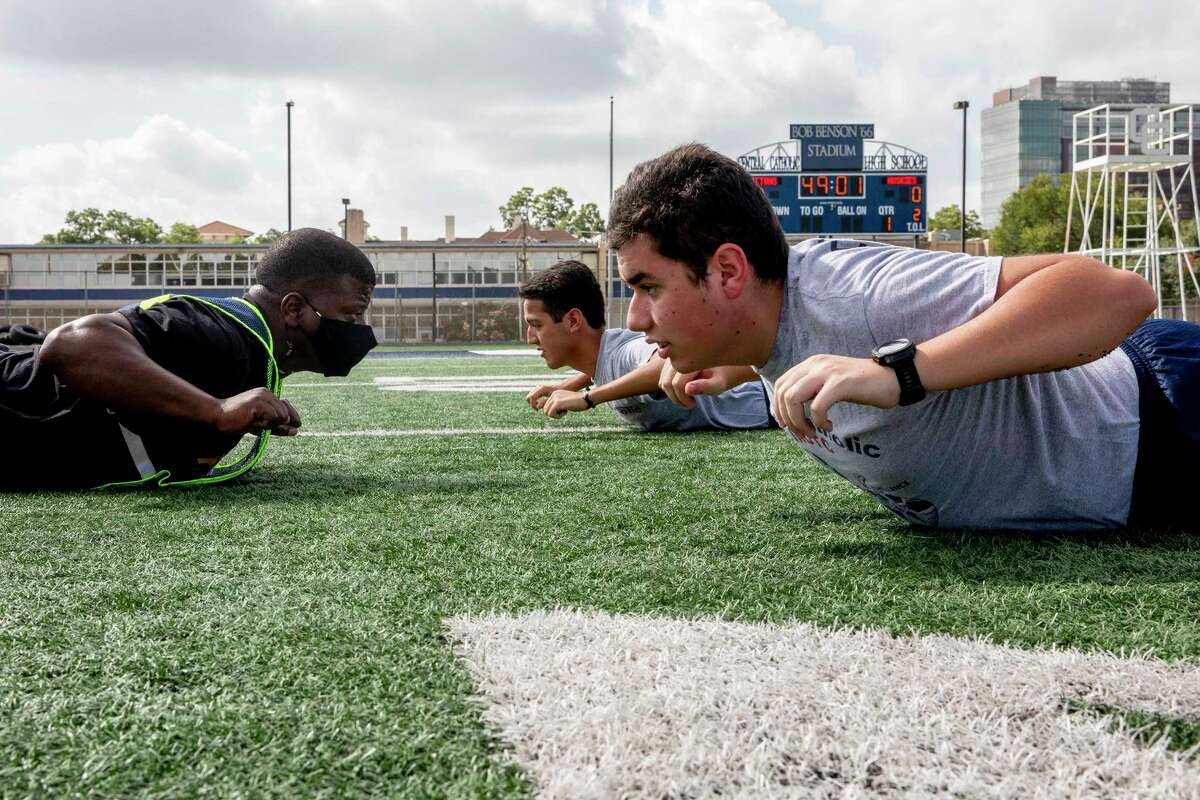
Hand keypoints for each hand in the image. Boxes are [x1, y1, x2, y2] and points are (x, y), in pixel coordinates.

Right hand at [215, 388, 301, 436]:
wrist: (219, 417)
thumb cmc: (238, 421)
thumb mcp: (262, 424)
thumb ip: (278, 426)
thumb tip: (296, 431)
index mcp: (268, 395)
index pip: (287, 406)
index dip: (293, 417)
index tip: (296, 425)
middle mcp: (267, 392)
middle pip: (287, 413)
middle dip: (278, 424)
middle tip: (260, 424)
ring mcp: (263, 396)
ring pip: (282, 416)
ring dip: (270, 424)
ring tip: (254, 422)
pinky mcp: (258, 403)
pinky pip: (274, 417)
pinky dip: (266, 423)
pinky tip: (254, 421)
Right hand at [526, 383, 559, 409]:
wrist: (565, 387)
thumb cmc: (561, 394)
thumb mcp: (554, 399)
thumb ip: (546, 402)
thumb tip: (538, 406)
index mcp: (542, 389)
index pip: (531, 397)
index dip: (532, 404)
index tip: (537, 409)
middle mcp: (539, 387)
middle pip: (528, 397)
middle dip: (532, 404)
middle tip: (537, 409)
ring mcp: (539, 387)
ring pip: (530, 396)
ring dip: (533, 402)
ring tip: (538, 407)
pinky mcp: (539, 389)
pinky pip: (533, 396)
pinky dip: (534, 400)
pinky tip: (540, 404)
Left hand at [541, 389, 589, 418]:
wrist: (587, 399)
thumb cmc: (579, 403)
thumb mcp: (566, 403)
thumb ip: (558, 405)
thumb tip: (548, 413)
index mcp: (555, 393)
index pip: (546, 406)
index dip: (553, 412)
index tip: (563, 410)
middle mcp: (554, 394)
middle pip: (545, 410)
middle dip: (554, 414)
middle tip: (565, 411)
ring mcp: (555, 398)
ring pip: (547, 412)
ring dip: (556, 415)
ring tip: (566, 411)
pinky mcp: (558, 402)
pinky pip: (551, 413)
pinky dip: (558, 416)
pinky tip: (566, 411)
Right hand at [658, 363, 737, 407]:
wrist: (720, 366)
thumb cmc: (719, 378)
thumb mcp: (718, 384)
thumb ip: (705, 386)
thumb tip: (688, 388)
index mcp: (692, 360)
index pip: (677, 385)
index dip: (683, 399)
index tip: (693, 405)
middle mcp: (679, 355)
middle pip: (667, 383)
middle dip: (676, 398)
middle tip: (690, 405)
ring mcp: (672, 358)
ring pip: (663, 382)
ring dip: (673, 395)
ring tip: (688, 399)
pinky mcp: (668, 362)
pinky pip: (663, 379)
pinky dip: (671, 390)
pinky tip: (684, 391)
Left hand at [772, 355, 898, 438]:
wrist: (893, 377)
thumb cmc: (863, 385)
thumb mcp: (831, 382)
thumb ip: (812, 389)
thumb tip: (790, 412)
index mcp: (811, 363)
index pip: (780, 384)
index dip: (777, 407)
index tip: (786, 424)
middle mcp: (816, 364)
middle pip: (783, 393)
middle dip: (787, 418)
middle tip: (801, 433)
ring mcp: (828, 372)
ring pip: (794, 399)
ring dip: (799, 422)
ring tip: (813, 432)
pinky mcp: (841, 383)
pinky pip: (817, 407)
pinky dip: (819, 421)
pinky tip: (830, 426)